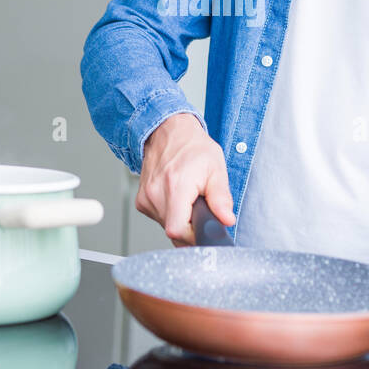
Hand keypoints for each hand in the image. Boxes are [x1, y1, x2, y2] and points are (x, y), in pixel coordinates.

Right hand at [136, 113, 234, 245]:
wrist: (168, 132)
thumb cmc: (192, 147)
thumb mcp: (215, 169)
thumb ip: (221, 198)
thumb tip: (227, 220)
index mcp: (175, 186)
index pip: (177, 230)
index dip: (193, 236)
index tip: (204, 227)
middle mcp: (156, 194)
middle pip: (174, 232)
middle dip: (191, 227)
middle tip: (199, 207)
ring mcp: (146, 198)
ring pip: (167, 226)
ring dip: (181, 220)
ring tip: (188, 199)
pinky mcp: (141, 202)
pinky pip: (159, 219)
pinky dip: (171, 214)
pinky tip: (177, 198)